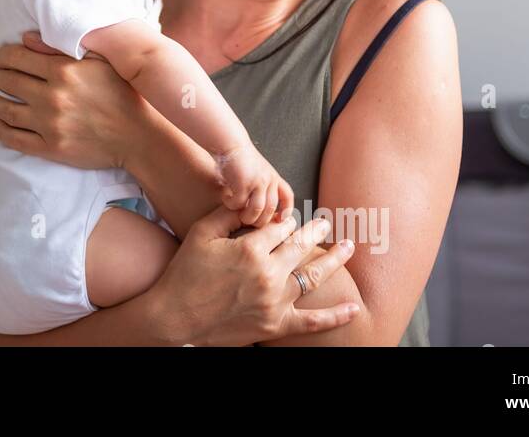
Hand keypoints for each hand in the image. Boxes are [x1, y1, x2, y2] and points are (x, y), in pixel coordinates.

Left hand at [0, 31, 149, 170]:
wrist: (139, 135)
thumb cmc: (122, 92)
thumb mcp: (99, 60)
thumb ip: (60, 47)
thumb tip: (26, 38)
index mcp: (62, 70)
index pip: (15, 57)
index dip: (2, 55)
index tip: (1, 56)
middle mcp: (52, 97)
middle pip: (6, 81)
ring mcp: (49, 125)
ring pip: (5, 111)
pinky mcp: (51, 148)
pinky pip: (14, 139)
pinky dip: (0, 129)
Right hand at [149, 204, 359, 345]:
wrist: (175, 317)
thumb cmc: (184, 273)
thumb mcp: (201, 234)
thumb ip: (228, 214)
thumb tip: (251, 203)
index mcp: (250, 249)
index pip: (279, 227)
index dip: (285, 221)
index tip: (287, 221)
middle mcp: (268, 273)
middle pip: (300, 246)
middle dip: (315, 232)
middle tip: (326, 223)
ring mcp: (275, 301)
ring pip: (312, 276)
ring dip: (334, 260)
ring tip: (348, 247)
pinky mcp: (276, 324)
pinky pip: (313, 321)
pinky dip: (336, 316)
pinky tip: (354, 308)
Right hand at [215, 143, 294, 227]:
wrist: (230, 143)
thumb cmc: (240, 159)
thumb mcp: (258, 171)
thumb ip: (262, 186)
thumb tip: (259, 209)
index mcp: (274, 178)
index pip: (287, 196)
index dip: (286, 210)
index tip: (279, 220)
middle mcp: (269, 180)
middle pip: (270, 209)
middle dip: (259, 220)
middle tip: (248, 220)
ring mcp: (257, 181)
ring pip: (257, 210)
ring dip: (246, 216)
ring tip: (237, 213)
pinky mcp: (243, 183)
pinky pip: (238, 203)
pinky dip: (231, 205)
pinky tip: (226, 198)